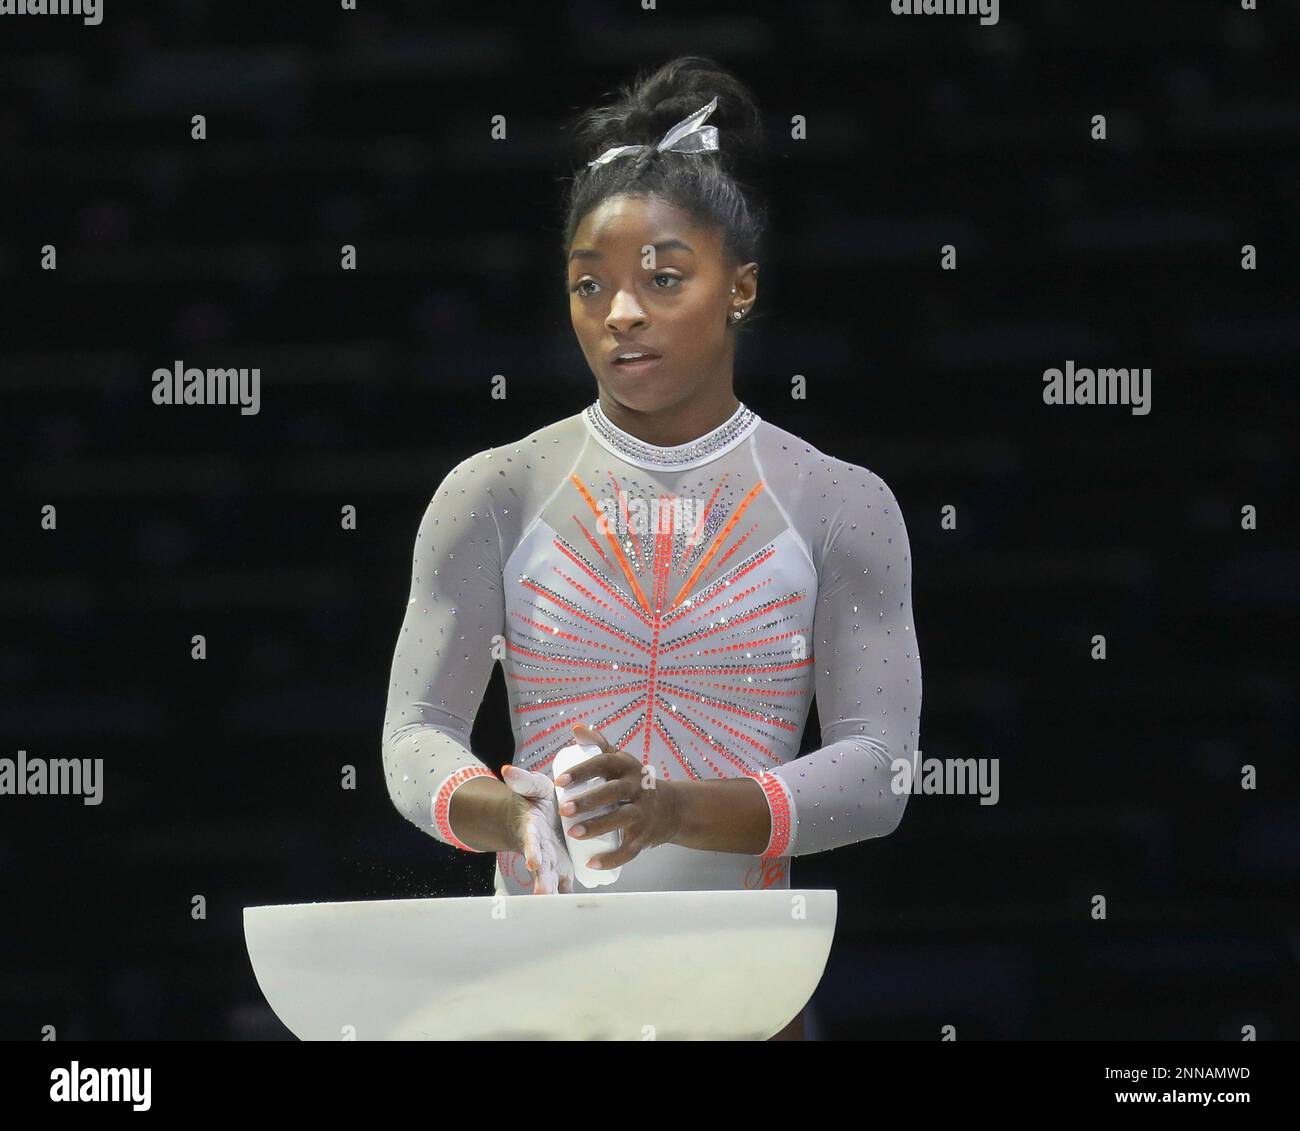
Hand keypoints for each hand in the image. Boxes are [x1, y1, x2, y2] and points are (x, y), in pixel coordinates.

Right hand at [501, 764, 574, 894]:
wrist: (536, 816)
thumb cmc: (534, 800)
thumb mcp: (531, 786)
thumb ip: (522, 779)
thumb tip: (506, 769)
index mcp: (532, 830)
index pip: (530, 842)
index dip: (532, 850)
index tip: (533, 860)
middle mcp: (540, 850)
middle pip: (540, 868)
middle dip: (541, 880)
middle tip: (543, 893)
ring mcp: (552, 861)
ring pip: (551, 881)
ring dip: (554, 893)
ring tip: (557, 906)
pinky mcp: (563, 868)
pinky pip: (565, 885)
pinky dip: (568, 898)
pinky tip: (578, 912)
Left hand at [556, 723, 682, 869]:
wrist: (671, 808)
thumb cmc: (633, 782)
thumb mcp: (619, 760)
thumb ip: (598, 745)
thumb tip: (576, 728)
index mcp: (627, 766)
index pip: (604, 763)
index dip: (582, 770)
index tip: (559, 780)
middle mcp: (638, 787)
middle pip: (613, 792)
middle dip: (588, 800)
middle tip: (563, 809)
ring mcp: (644, 812)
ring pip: (622, 820)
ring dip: (597, 827)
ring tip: (573, 833)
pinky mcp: (645, 836)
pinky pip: (629, 850)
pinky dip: (612, 859)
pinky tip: (592, 863)